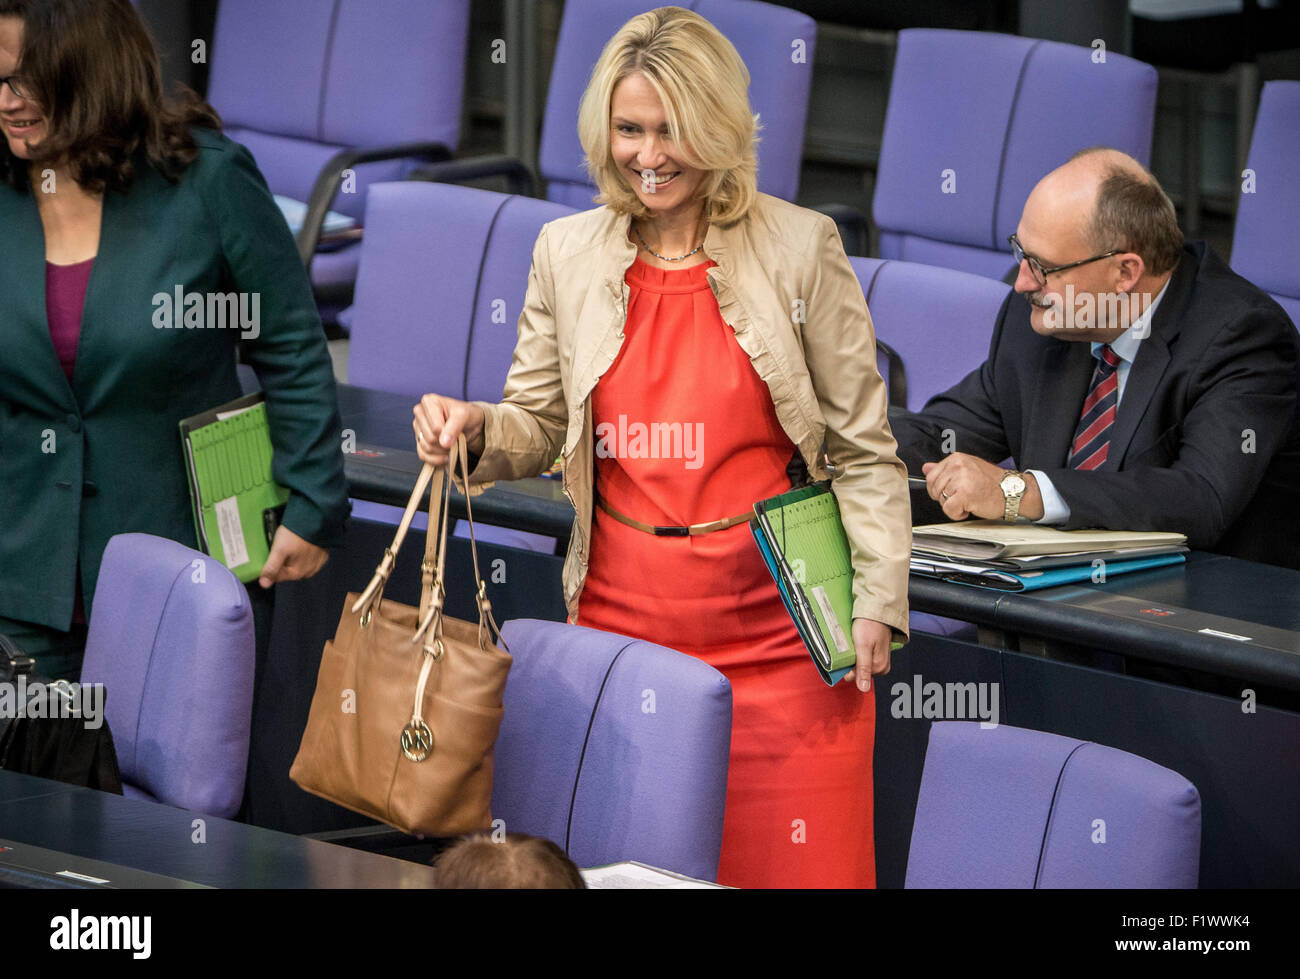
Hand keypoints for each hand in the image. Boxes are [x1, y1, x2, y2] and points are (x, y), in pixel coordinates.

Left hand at [258, 525, 328, 588]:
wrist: (316, 519)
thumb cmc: (296, 534)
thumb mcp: (279, 550)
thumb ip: (271, 568)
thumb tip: (264, 584)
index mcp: (296, 573)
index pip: (277, 577)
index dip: (270, 566)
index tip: (270, 554)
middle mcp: (308, 572)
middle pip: (288, 571)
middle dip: (283, 562)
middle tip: (280, 547)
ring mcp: (317, 564)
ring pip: (299, 565)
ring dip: (294, 558)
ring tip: (291, 544)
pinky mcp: (323, 556)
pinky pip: (310, 559)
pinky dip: (305, 554)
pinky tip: (302, 544)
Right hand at [413, 393, 485, 465]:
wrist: (470, 424)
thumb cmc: (466, 415)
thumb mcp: (464, 416)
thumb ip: (454, 427)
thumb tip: (443, 443)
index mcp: (429, 402)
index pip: (435, 428)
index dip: (448, 433)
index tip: (457, 430)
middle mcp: (420, 413)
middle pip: (429, 438)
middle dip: (446, 443)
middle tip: (456, 439)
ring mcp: (417, 427)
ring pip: (426, 448)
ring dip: (442, 451)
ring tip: (452, 444)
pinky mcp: (418, 440)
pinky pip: (422, 455)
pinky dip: (436, 459)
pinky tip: (446, 456)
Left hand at [845, 618, 893, 692]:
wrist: (877, 611)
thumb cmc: (869, 625)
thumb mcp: (863, 647)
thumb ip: (863, 668)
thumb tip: (864, 689)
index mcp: (878, 667)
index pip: (854, 677)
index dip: (847, 667)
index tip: (846, 654)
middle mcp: (881, 666)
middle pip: (858, 671)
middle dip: (851, 661)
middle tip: (852, 646)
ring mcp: (880, 660)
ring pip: (860, 664)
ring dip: (854, 656)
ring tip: (855, 643)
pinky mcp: (878, 654)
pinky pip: (864, 658)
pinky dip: (858, 652)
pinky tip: (858, 643)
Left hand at [922, 453, 1041, 520]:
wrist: (1013, 491)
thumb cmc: (992, 483)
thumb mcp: (967, 470)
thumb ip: (944, 469)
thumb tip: (926, 468)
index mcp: (957, 459)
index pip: (931, 476)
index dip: (939, 488)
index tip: (953, 490)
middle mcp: (958, 466)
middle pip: (934, 489)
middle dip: (945, 497)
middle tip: (964, 496)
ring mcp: (961, 480)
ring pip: (941, 500)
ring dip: (953, 506)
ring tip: (970, 500)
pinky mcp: (965, 495)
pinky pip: (948, 509)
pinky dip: (957, 514)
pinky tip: (970, 508)